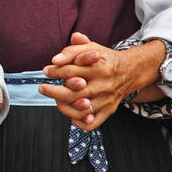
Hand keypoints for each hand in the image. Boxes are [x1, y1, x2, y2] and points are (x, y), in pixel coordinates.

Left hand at [38, 31, 158, 130]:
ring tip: (56, 99)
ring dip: (64, 107)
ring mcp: (106, 100)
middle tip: (42, 88)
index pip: (70, 72)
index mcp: (99, 68)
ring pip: (81, 111)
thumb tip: (55, 59)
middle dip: (53, 92)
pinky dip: (79, 121)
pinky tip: (71, 112)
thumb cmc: (104, 59)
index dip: (54, 71)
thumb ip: (72, 49)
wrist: (130, 71)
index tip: (46, 71)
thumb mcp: (91, 47)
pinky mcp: (108, 110)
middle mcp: (104, 86)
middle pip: (73, 94)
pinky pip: (92, 123)